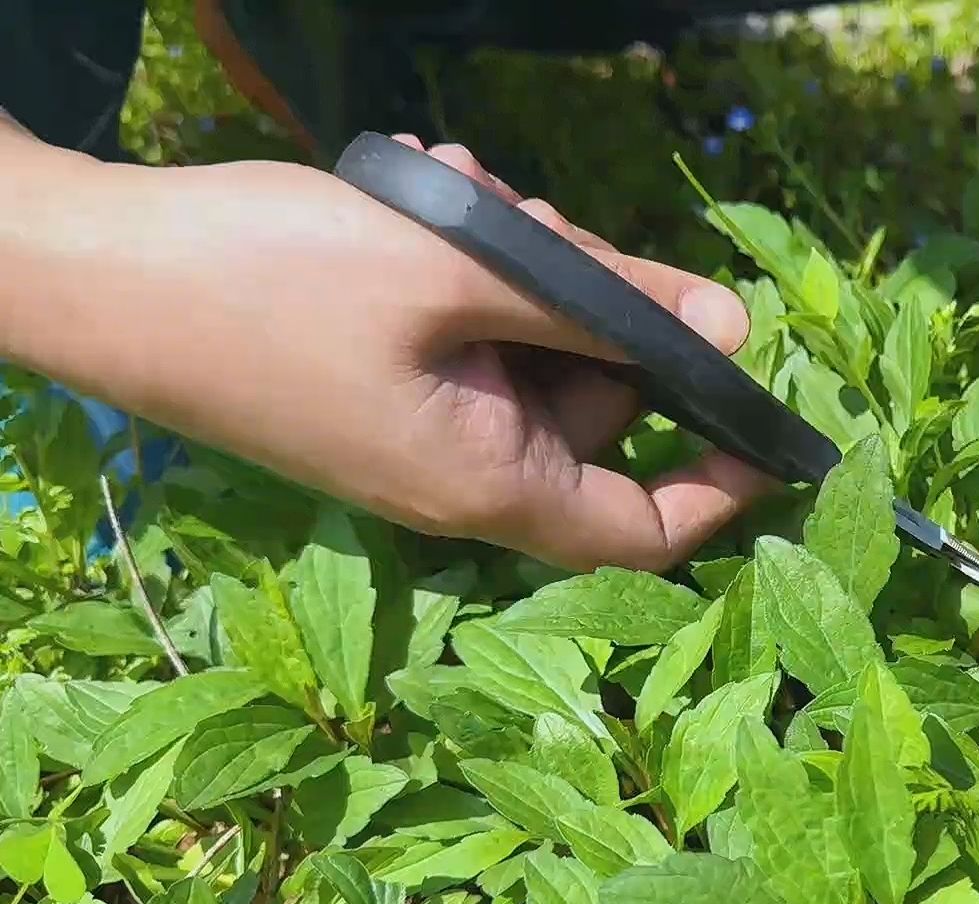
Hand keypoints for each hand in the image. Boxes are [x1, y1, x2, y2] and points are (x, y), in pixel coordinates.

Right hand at [0, 134, 769, 571]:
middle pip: (597, 403)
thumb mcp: (457, 273)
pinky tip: (425, 186)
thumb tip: (732, 331)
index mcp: (488, 483)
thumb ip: (603, 306)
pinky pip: (470, 325)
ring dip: (524, 259)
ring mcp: (416, 422)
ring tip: (458, 184)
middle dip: (598, 302)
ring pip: (535, 345)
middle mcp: (460, 470)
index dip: (724, 482)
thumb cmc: (265, 279)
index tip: (771, 415)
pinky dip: (470, 260)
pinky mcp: (379, 377)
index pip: (647, 527)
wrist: (90, 267)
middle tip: (541, 217)